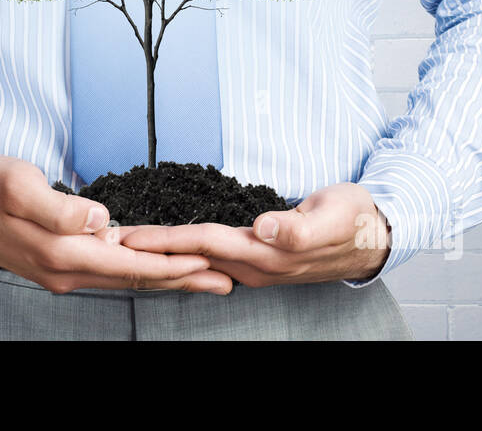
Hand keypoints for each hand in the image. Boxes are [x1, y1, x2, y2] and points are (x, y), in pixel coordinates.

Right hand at [0, 154, 233, 294]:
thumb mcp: (19, 185)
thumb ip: (60, 207)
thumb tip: (100, 220)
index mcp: (61, 253)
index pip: (130, 265)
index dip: (172, 266)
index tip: (209, 264)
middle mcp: (64, 270)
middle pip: (135, 279)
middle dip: (182, 280)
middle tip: (225, 281)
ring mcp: (60, 270)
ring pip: (123, 277)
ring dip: (165, 278)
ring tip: (202, 277)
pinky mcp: (56, 261)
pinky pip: (108, 271)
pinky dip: (139, 270)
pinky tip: (153, 267)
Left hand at [116, 183, 389, 286]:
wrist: (374, 236)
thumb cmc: (352, 219)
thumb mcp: (333, 215)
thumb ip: (299, 225)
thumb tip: (266, 228)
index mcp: (266, 252)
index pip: (204, 244)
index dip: (167, 241)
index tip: (130, 239)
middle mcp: (253, 264)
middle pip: (191, 256)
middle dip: (149, 252)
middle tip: (107, 244)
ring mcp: (254, 266)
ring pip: (197, 260)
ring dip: (161, 255)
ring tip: (125, 246)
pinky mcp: (256, 259)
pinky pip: (209, 257)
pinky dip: (182, 253)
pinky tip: (166, 250)